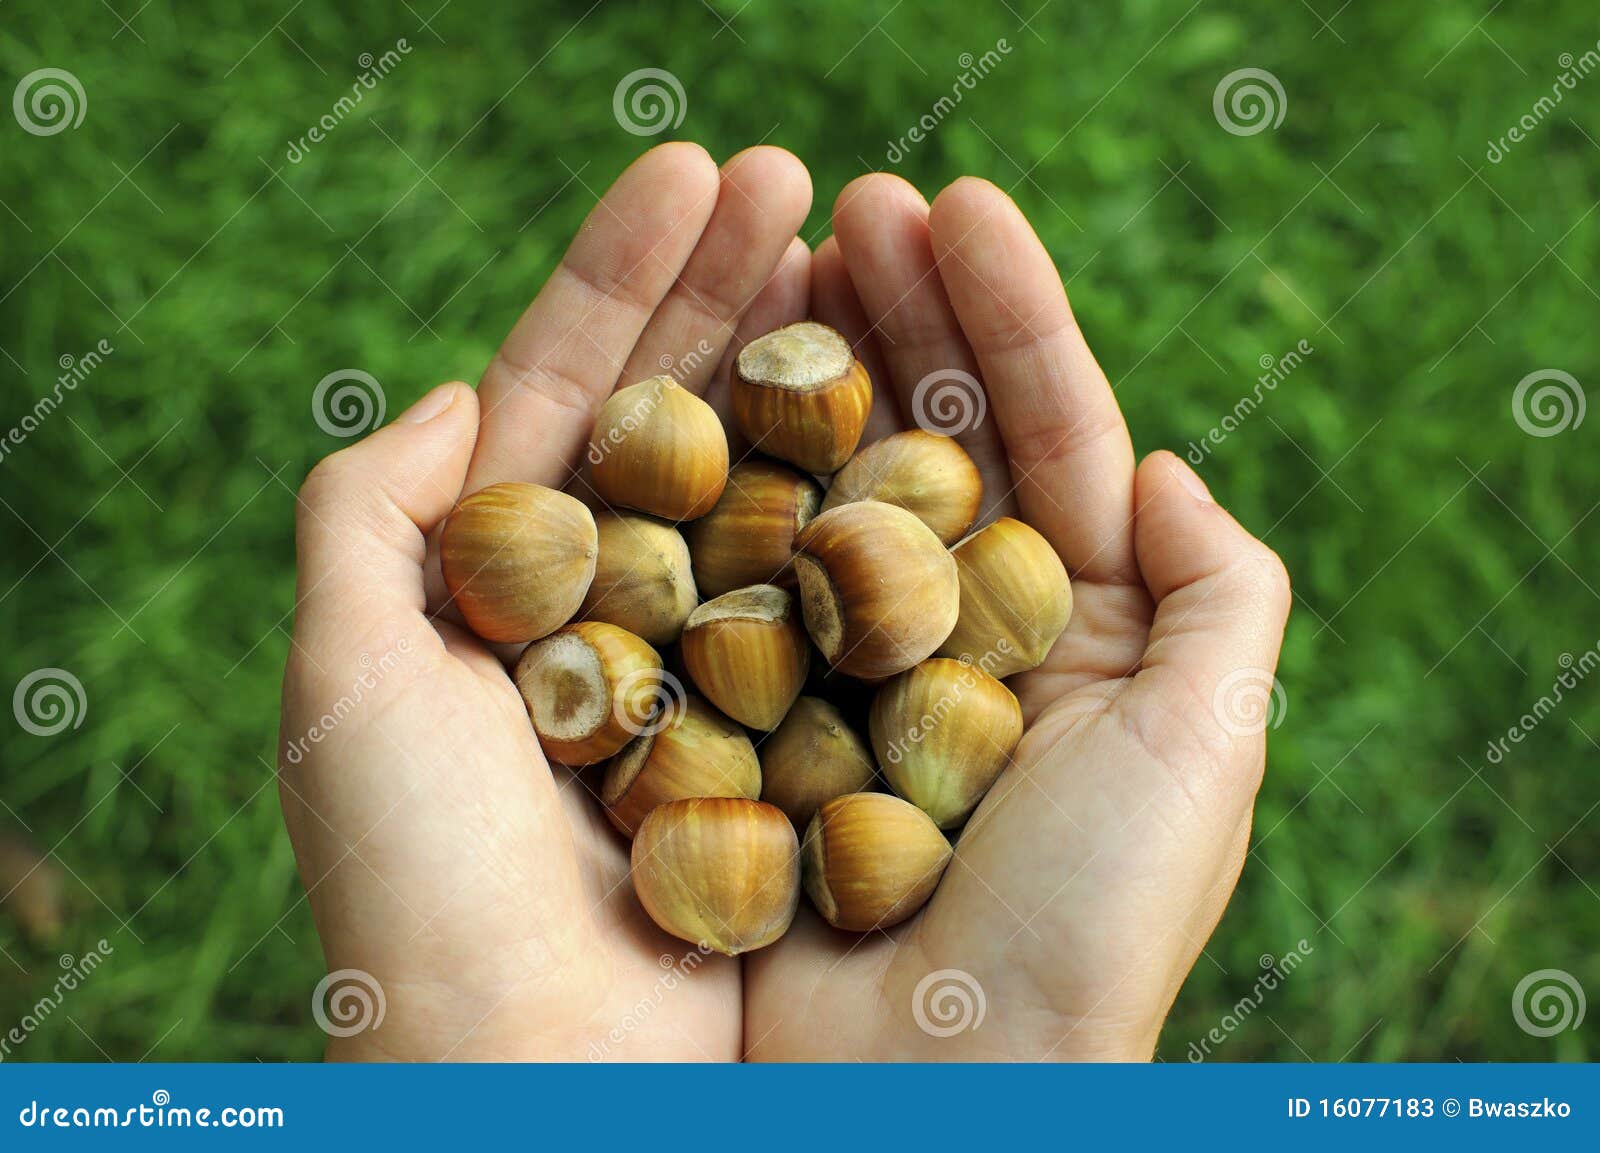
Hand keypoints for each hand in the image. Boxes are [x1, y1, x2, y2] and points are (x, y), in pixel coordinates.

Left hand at [278, 143, 813, 1059]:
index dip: (631, 276)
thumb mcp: (348, 689)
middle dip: (739, 288)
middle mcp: (637, 618)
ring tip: (870, 243)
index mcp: (519, 589)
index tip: (700, 165)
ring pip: (785, 483)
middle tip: (801, 176)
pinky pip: (858, 593)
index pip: (577, 392)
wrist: (557, 1091)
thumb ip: (364, 518)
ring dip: (822, 361)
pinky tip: (923, 399)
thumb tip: (448, 394)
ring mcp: (738, 669)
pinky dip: (888, 492)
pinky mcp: (823, 733)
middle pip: (690, 415)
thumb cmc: (427, 902)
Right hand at [743, 175, 1289, 1060]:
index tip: (953, 202)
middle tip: (846, 197)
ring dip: (804, 362)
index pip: (1044, 436)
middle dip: (896, 310)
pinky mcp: (744, 711)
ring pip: (821, 481)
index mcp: (1069, 633)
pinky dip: (711, 476)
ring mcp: (839, 668)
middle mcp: (951, 637)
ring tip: (774, 247)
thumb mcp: (1204, 752)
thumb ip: (1221, 597)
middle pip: (924, 437)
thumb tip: (1173, 465)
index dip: (1005, 315)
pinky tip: (692, 381)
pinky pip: (727, 574)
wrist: (929, 1090)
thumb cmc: (1088, 927)